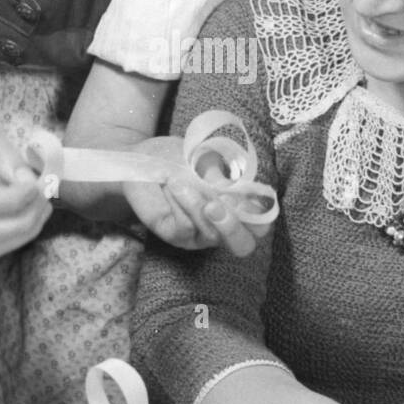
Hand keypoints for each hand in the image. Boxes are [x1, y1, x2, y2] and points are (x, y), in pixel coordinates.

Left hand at [123, 136, 271, 256]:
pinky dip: (180, 204)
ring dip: (196, 204)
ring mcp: (198, 235)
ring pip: (211, 234)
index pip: (261, 223)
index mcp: (236, 206)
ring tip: (179, 180)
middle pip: (243, 246)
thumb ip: (222, 180)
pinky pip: (186, 227)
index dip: (259, 214)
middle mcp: (221, 226)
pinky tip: (171, 187)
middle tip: (214, 205)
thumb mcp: (204, 163)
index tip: (247, 195)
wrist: (143, 157)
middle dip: (233, 226)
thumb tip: (238, 194)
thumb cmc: (178, 158)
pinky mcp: (175, 236)